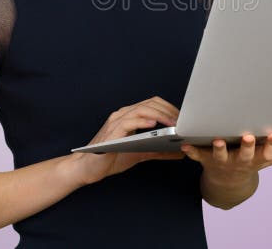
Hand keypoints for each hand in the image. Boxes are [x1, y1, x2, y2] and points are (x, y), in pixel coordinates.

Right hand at [68, 96, 184, 185]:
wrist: (86, 169)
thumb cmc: (110, 159)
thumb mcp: (140, 154)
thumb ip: (158, 151)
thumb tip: (179, 152)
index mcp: (130, 116)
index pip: (153, 104)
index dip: (170, 108)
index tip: (184, 118)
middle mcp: (123, 114)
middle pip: (150, 103)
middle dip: (169, 110)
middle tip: (183, 121)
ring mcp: (116, 121)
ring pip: (142, 109)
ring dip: (160, 115)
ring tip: (173, 123)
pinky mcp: (111, 132)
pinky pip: (129, 122)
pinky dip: (142, 122)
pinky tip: (154, 125)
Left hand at [180, 133, 271, 187]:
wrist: (227, 183)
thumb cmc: (250, 161)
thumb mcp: (267, 158)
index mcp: (257, 159)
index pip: (267, 154)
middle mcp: (240, 161)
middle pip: (245, 155)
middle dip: (247, 147)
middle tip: (248, 137)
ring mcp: (224, 161)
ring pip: (221, 156)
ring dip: (220, 149)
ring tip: (218, 141)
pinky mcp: (207, 160)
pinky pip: (198, 156)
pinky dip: (191, 152)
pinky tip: (185, 146)